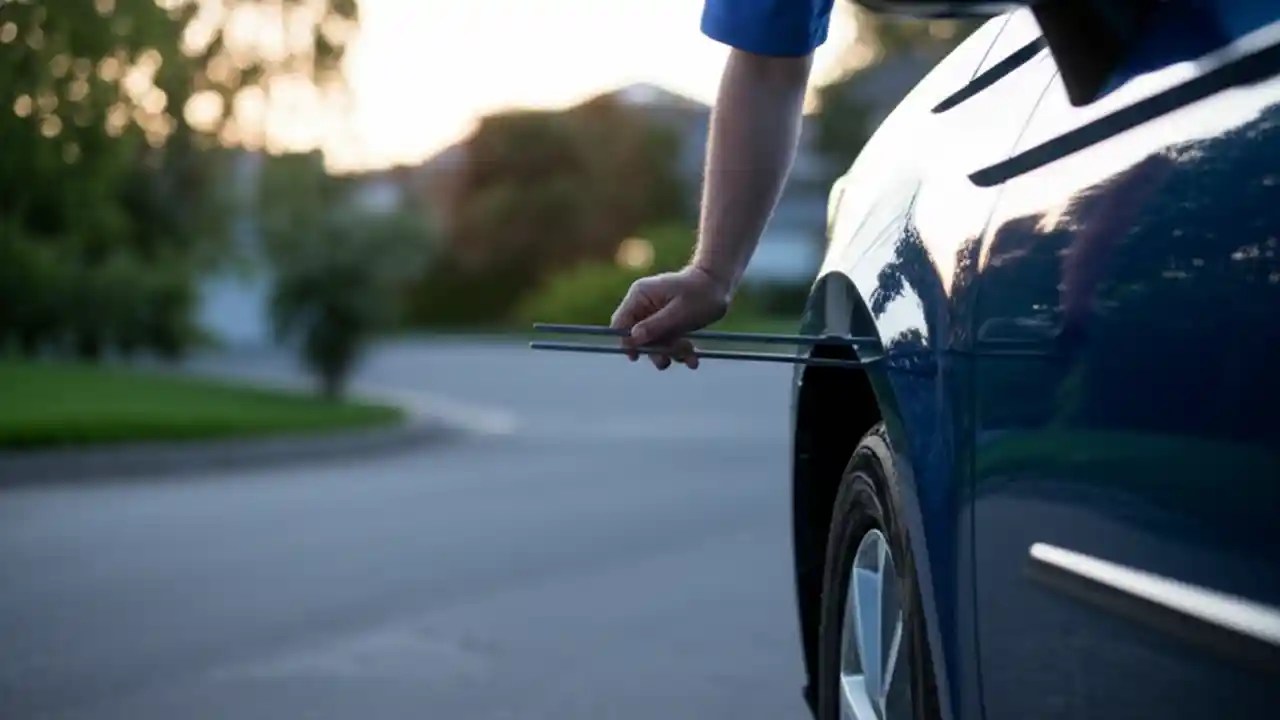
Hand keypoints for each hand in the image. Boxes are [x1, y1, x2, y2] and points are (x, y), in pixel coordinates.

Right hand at [609, 265, 731, 369]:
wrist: (720, 286)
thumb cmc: (701, 294)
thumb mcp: (679, 313)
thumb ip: (655, 326)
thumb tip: (632, 338)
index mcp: (640, 295)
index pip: (620, 322)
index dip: (625, 341)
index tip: (636, 356)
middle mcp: (644, 305)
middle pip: (637, 336)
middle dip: (654, 351)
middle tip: (666, 361)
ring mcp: (656, 314)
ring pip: (655, 343)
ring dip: (671, 353)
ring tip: (689, 357)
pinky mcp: (668, 323)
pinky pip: (668, 342)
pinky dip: (679, 350)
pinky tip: (692, 359)